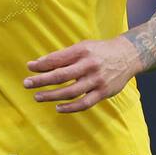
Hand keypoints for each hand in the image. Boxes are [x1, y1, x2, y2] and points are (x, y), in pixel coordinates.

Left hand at [24, 36, 141, 112]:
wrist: (128, 56)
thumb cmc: (100, 51)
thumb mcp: (84, 47)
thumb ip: (65, 56)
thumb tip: (41, 64)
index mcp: (83, 51)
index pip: (58, 59)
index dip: (42, 64)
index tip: (29, 68)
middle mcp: (89, 65)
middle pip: (61, 75)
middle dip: (42, 80)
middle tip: (27, 84)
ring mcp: (97, 80)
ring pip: (71, 91)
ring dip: (52, 96)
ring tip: (38, 97)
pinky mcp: (103, 92)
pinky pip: (84, 103)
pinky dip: (70, 108)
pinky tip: (58, 108)